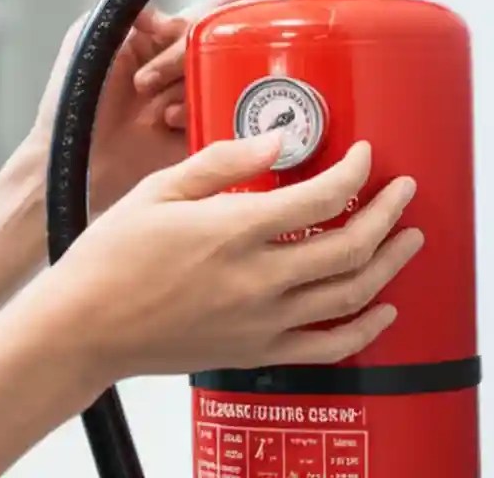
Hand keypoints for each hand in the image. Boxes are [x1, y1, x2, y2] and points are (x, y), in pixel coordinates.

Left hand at [28, 0, 286, 213]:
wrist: (72, 161)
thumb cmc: (72, 105)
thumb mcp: (90, 40)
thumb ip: (127, 12)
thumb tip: (165, 11)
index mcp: (161, 41)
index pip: (209, 11)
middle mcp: (183, 67)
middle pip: (218, 42)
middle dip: (197, 51)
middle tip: (154, 77)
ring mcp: (195, 99)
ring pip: (220, 77)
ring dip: (190, 85)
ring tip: (155, 107)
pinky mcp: (202, 133)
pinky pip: (221, 114)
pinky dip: (198, 112)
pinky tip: (170, 121)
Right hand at [41, 132, 424, 380]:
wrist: (85, 328)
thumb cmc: (111, 259)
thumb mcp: (160, 192)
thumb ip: (223, 163)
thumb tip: (275, 142)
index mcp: (234, 231)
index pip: (323, 196)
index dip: (356, 172)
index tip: (365, 156)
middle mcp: (257, 280)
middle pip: (351, 246)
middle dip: (388, 214)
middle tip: (403, 192)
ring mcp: (261, 321)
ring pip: (350, 295)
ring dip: (389, 264)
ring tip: (407, 239)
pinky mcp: (256, 351)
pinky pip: (327, 346)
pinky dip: (364, 329)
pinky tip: (382, 309)